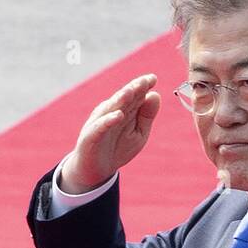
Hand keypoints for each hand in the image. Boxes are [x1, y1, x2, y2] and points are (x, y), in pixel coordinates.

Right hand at [61, 74, 160, 193]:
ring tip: (131, 91)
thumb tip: (156, 94)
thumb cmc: (118, 148)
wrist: (96, 169)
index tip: (153, 78)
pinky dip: (108, 121)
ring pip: (110, 109)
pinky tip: (118, 116)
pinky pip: (100, 127)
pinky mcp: (91, 136)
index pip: (134, 95)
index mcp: (124, 110)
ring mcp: (100, 123)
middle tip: (145, 80)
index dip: (142, 86)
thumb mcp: (139, 133)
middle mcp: (111, 112)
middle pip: (123, 98)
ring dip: (120, 100)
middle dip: (134, 89)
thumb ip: (147, 115)